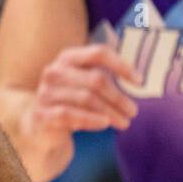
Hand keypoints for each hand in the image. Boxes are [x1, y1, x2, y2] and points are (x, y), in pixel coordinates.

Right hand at [24, 44, 140, 138]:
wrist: (42, 128)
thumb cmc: (71, 103)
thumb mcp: (84, 85)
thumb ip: (104, 76)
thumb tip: (139, 79)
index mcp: (67, 58)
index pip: (99, 53)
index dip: (121, 65)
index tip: (140, 81)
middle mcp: (54, 71)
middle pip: (95, 80)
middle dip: (119, 97)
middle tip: (133, 111)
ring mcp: (46, 93)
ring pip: (86, 99)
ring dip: (110, 112)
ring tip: (124, 122)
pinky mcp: (42, 114)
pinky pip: (71, 115)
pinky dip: (91, 120)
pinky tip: (105, 124)